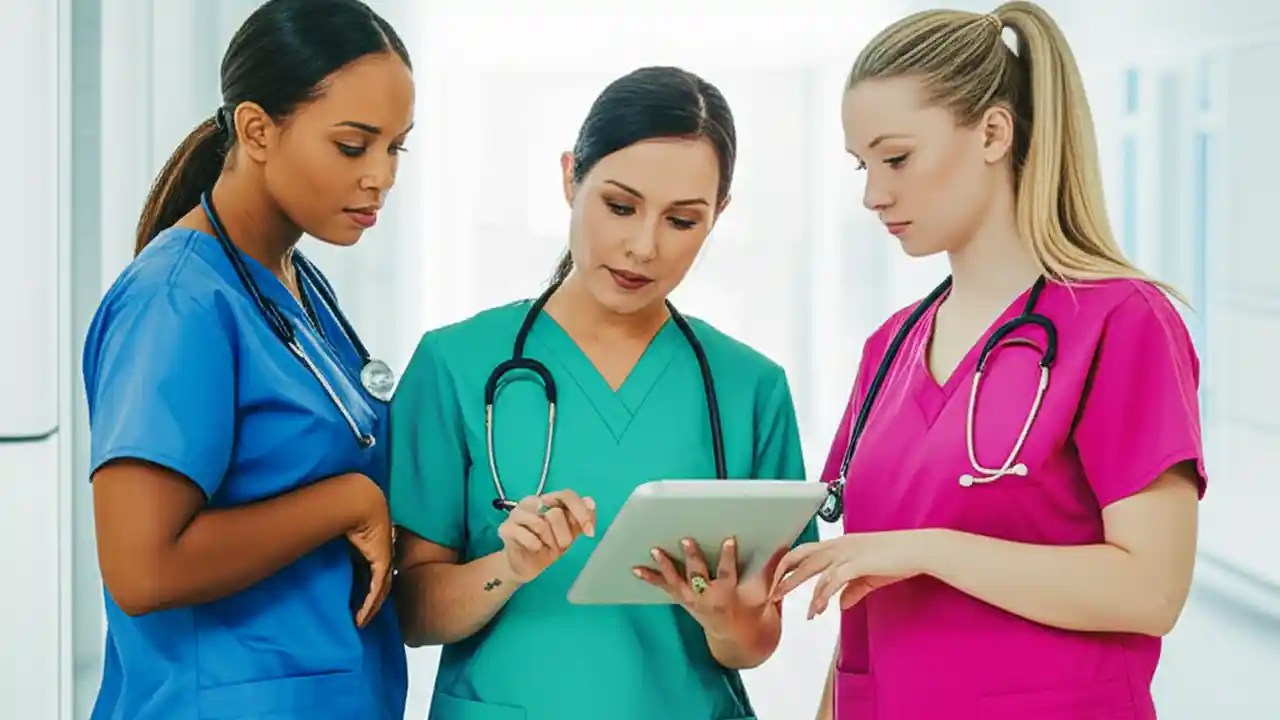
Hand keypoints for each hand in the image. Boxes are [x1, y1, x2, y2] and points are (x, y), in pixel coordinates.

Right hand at [342, 473, 392, 628]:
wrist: (358, 499)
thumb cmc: (346, 508)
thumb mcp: (340, 529)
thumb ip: (333, 540)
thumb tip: (312, 542)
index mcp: (376, 543)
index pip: (375, 571)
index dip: (369, 589)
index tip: (358, 602)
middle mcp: (383, 551)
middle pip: (381, 584)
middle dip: (372, 602)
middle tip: (360, 618)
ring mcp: (385, 557)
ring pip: (381, 590)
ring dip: (370, 608)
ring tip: (359, 622)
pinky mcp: (382, 561)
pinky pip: (377, 589)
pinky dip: (369, 605)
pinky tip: (362, 618)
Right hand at [498, 489, 595, 583]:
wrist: (526, 566)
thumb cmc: (549, 545)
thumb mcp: (571, 533)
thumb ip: (582, 518)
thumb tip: (590, 502)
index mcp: (548, 500)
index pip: (566, 495)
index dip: (580, 512)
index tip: (589, 532)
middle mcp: (532, 502)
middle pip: (556, 513)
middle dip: (563, 536)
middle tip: (559, 545)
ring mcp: (516, 513)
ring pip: (541, 524)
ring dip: (549, 542)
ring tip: (546, 547)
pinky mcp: (506, 528)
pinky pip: (527, 535)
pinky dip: (536, 545)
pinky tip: (535, 549)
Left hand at [635, 537, 785, 637]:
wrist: (734, 635)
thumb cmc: (750, 607)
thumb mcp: (763, 593)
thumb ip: (771, 570)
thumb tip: (785, 546)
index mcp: (728, 594)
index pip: (728, 573)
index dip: (728, 557)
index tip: (729, 539)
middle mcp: (708, 598)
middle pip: (699, 575)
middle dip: (693, 558)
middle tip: (687, 540)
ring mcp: (692, 599)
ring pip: (677, 581)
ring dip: (666, 565)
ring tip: (655, 550)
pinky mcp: (682, 598)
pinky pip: (664, 588)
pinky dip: (649, 578)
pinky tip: (635, 568)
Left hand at [770, 530, 936, 618]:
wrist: (919, 550)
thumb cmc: (897, 559)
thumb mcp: (869, 576)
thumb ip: (853, 589)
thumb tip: (841, 604)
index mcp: (840, 544)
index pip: (806, 551)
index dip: (789, 564)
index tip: (776, 579)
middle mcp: (839, 545)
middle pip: (801, 557)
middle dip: (782, 574)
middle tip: (769, 591)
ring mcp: (848, 552)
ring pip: (812, 568)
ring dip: (794, 586)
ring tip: (781, 601)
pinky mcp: (858, 563)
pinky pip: (832, 581)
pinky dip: (820, 596)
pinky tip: (815, 609)